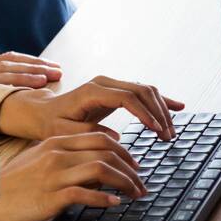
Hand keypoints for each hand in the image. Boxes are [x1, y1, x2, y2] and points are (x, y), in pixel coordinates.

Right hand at [0, 51, 61, 86]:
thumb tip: (21, 84)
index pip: (7, 58)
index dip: (31, 61)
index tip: (52, 66)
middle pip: (9, 63)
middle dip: (36, 66)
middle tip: (58, 71)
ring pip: (4, 71)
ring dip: (29, 74)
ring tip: (48, 79)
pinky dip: (16, 83)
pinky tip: (33, 87)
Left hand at [0, 74, 183, 141]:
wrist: (42, 113)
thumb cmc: (51, 124)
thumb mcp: (63, 132)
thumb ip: (86, 133)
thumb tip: (115, 136)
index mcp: (91, 91)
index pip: (127, 97)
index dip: (145, 113)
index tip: (157, 131)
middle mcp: (103, 83)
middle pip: (141, 91)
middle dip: (159, 113)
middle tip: (168, 136)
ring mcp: (110, 85)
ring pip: (146, 91)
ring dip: (161, 110)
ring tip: (169, 133)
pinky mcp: (115, 91)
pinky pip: (143, 92)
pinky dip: (160, 100)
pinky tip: (178, 107)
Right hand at [0, 131, 145, 220]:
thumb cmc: (11, 183)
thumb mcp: (38, 162)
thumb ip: (65, 159)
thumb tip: (95, 167)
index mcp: (54, 142)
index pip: (99, 137)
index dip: (123, 151)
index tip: (133, 165)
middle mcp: (56, 154)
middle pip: (106, 151)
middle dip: (131, 168)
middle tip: (141, 184)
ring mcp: (53, 175)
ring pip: (101, 169)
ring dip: (125, 182)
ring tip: (135, 194)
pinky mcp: (50, 196)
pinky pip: (85, 193)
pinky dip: (104, 198)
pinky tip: (114, 203)